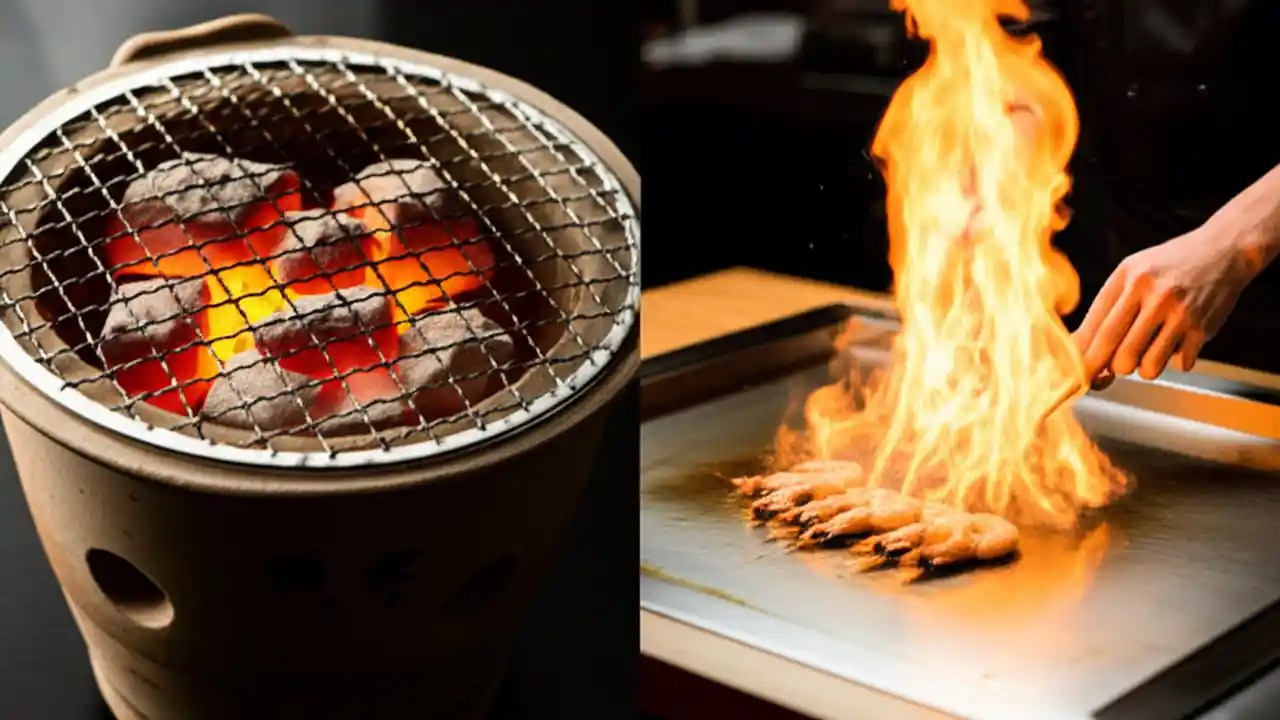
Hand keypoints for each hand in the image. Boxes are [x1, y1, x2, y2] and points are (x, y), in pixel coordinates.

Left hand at [1073, 224, 1256, 388]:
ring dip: (1145, 367)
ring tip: (1149, 350)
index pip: (1096, 329)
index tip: (1082, 374)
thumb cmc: (1168, 266)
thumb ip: (1106, 307)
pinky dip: (1175, 360)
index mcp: (1128, 278)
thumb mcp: (1131, 272)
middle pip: (1120, 354)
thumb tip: (1079, 349)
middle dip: (1114, 368)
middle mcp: (1154, 294)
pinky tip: (1177, 340)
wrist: (1223, 251)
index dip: (1086, 358)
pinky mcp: (1203, 327)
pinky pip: (1179, 365)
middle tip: (1119, 360)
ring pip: (1148, 367)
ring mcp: (1180, 312)